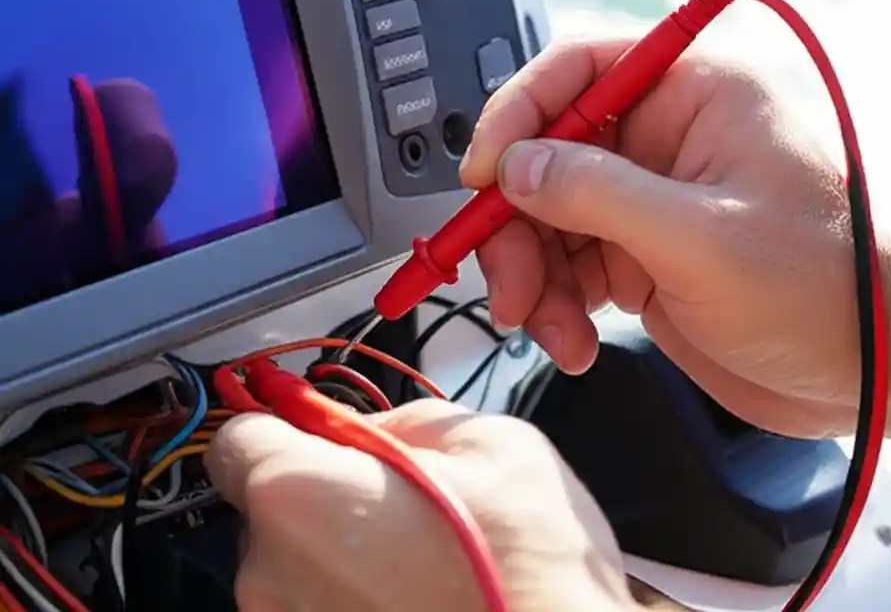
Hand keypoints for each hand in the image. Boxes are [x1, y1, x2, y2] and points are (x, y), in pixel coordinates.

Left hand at [207, 400, 638, 611]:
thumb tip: (371, 431)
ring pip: (300, 564)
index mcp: (299, 493)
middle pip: (272, 506)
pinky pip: (323, 610)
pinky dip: (360, 598)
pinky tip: (421, 594)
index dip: (286, 422)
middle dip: (328, 489)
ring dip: (346, 550)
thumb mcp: (490, 443)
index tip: (322, 422)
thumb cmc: (527, 566)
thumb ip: (407, 422)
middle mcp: (272, 571)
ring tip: (427, 555)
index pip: (238, 436)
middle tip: (406, 494)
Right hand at [462, 40, 890, 436]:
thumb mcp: (701, 238)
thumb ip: (598, 193)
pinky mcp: (648, 260)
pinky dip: (558, 307)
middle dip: (517, 222)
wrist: (874, 368)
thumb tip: (516, 167)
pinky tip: (575, 341)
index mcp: (697, 97)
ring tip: (547, 328)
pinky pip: (573, 269)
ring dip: (533, 276)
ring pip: (551, 219)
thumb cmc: (826, 287)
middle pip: (550, 155)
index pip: (580, 69)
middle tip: (506, 283)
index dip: (519, 114)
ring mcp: (656, 203)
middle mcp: (671, 141)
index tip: (483, 174)